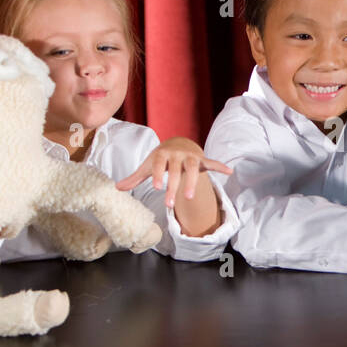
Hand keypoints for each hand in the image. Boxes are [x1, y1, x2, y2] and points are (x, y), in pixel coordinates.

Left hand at [117, 137, 231, 208]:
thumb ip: (135, 178)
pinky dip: (220, 166)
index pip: (159, 164)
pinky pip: (212, 163)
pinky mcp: (202, 160)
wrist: (179, 143)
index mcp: (162, 154)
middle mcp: (177, 153)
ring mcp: (191, 156)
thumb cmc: (161, 158)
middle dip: (173, 186)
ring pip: (192, 168)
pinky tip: (229, 172)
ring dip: (192, 181)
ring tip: (189, 197)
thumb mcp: (147, 166)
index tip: (158, 188)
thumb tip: (117, 188)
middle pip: (175, 170)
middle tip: (169, 204)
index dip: (158, 174)